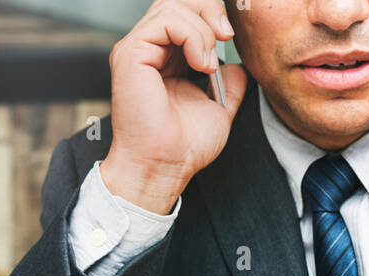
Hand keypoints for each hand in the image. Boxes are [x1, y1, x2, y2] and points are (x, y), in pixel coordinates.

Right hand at [100, 0, 248, 213]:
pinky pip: (166, 21)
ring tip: (208, 63)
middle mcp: (147, 50)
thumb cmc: (183, 147)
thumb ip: (229, 83)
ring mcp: (136, 49)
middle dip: (209, 9)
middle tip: (225, 35)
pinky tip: (200, 63)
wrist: (166, 166)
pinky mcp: (130, 54)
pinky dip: (192, 35)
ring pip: (172, 5)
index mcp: (164, 58)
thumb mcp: (218, 107)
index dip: (211, 15)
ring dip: (202, 27)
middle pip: (177, 0)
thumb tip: (238, 65)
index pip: (185, 13)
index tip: (229, 38)